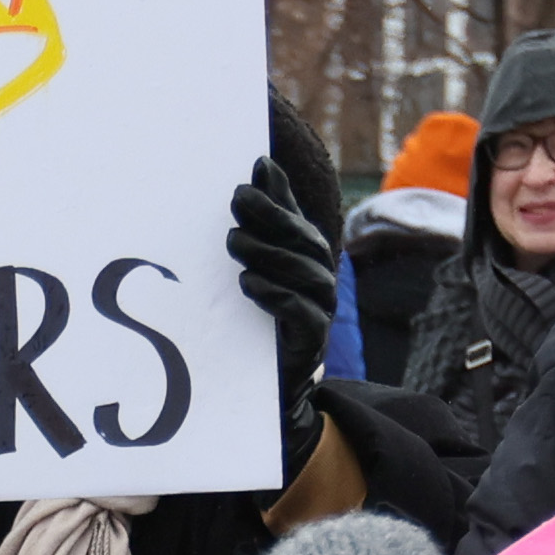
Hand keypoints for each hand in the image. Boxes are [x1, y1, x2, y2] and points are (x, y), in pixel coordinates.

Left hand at [228, 160, 335, 473]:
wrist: (267, 388)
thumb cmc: (255, 319)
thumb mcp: (253, 268)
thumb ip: (258, 225)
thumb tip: (259, 166)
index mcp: (306, 258)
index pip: (296, 218)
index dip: (279, 194)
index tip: (252, 169)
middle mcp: (319, 280)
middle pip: (304, 241)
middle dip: (271, 217)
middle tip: (236, 200)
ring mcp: (319, 310)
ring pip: (305, 273)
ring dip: (267, 253)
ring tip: (234, 242)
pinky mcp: (311, 342)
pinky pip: (302, 313)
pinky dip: (277, 296)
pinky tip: (251, 285)